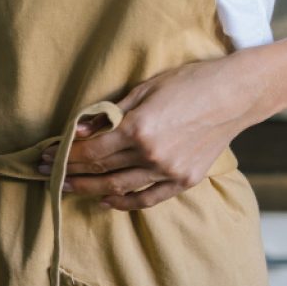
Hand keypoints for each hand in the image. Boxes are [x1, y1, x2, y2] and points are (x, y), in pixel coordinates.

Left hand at [38, 53, 261, 210]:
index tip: (47, 156)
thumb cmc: (190, 82)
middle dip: (69, 173)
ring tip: (68, 188)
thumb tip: (78, 131)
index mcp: (138, 129)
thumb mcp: (145, 89)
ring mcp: (168, 171)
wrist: (238, 93)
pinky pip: (147, 199)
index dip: (65, 156)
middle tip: (48, 174)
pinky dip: (124, 203)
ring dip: (88, 190)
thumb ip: (110, 114)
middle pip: (99, 171)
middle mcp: (151, 154)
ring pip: (118, 189)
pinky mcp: (184, 180)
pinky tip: (106, 201)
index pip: (91, 151)